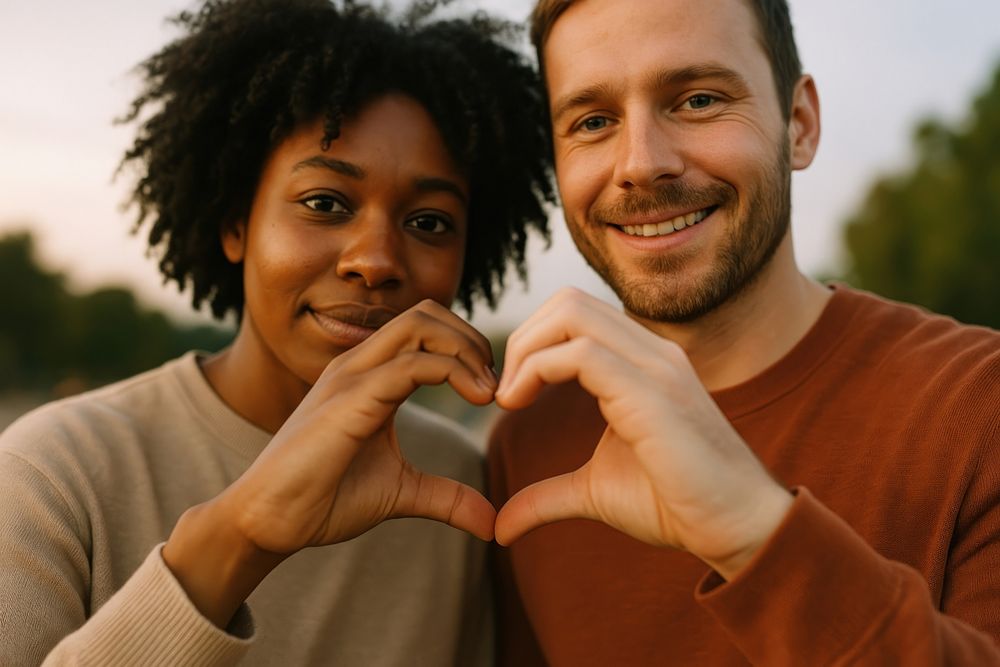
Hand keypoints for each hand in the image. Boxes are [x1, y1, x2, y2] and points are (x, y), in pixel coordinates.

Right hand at [164, 300, 496, 625]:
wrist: (269, 521)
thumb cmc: (323, 499)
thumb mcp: (400, 492)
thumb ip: (446, 496)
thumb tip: (490, 521)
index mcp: (368, 375)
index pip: (425, 329)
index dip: (467, 349)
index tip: (491, 391)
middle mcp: (358, 364)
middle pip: (426, 313)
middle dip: (471, 338)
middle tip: (494, 384)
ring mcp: (351, 376)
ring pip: (421, 325)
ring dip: (467, 349)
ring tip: (488, 392)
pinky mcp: (350, 399)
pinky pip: (412, 364)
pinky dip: (453, 371)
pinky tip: (476, 398)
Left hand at [493, 289, 791, 578]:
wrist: (736, 528)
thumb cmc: (675, 504)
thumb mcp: (593, 491)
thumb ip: (547, 495)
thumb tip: (501, 526)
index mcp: (641, 361)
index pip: (574, 313)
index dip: (531, 342)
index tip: (509, 393)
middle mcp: (650, 351)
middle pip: (567, 301)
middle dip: (521, 339)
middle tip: (503, 393)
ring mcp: (655, 366)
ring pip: (571, 314)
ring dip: (524, 350)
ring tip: (508, 399)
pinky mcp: (653, 392)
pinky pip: (582, 354)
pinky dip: (536, 370)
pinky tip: (518, 405)